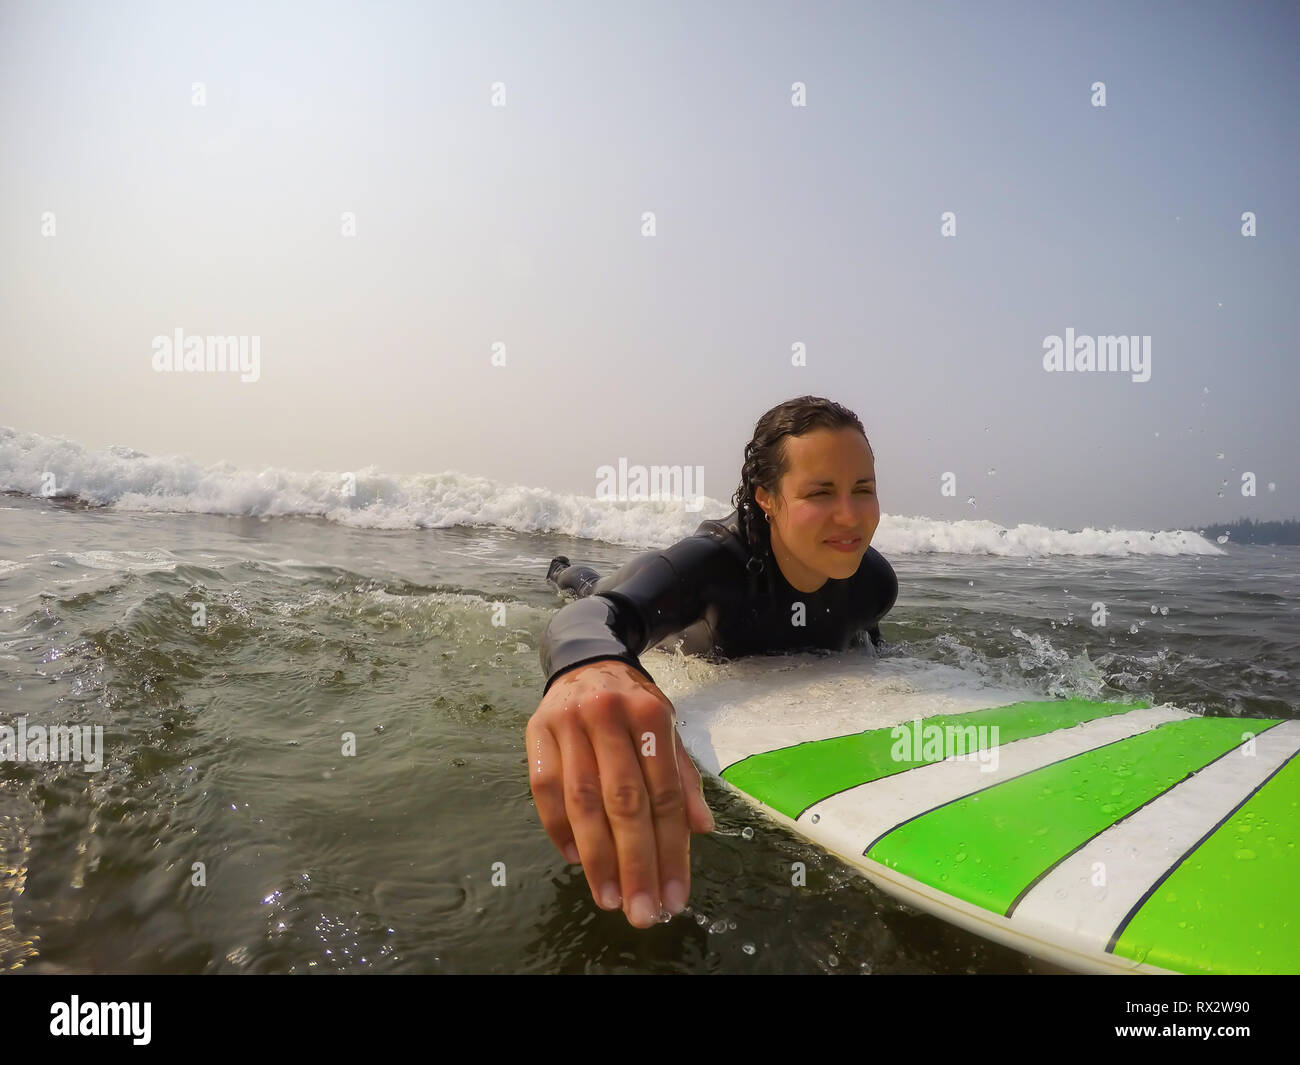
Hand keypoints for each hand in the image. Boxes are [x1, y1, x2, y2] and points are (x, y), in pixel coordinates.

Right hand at [526, 659, 714, 926]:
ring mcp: (568, 723)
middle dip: (636, 864)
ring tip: (610, 899)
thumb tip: (701, 830)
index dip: (672, 850)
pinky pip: (544, 790)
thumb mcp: (669, 728)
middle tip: (642, 912)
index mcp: (651, 716)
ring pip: (582, 802)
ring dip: (597, 858)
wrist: (588, 660)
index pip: (665, 795)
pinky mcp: (536, 732)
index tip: (675, 896)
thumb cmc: (634, 705)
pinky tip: (576, 860)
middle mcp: (609, 717)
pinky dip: (559, 829)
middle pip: (624, 803)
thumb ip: (683, 777)